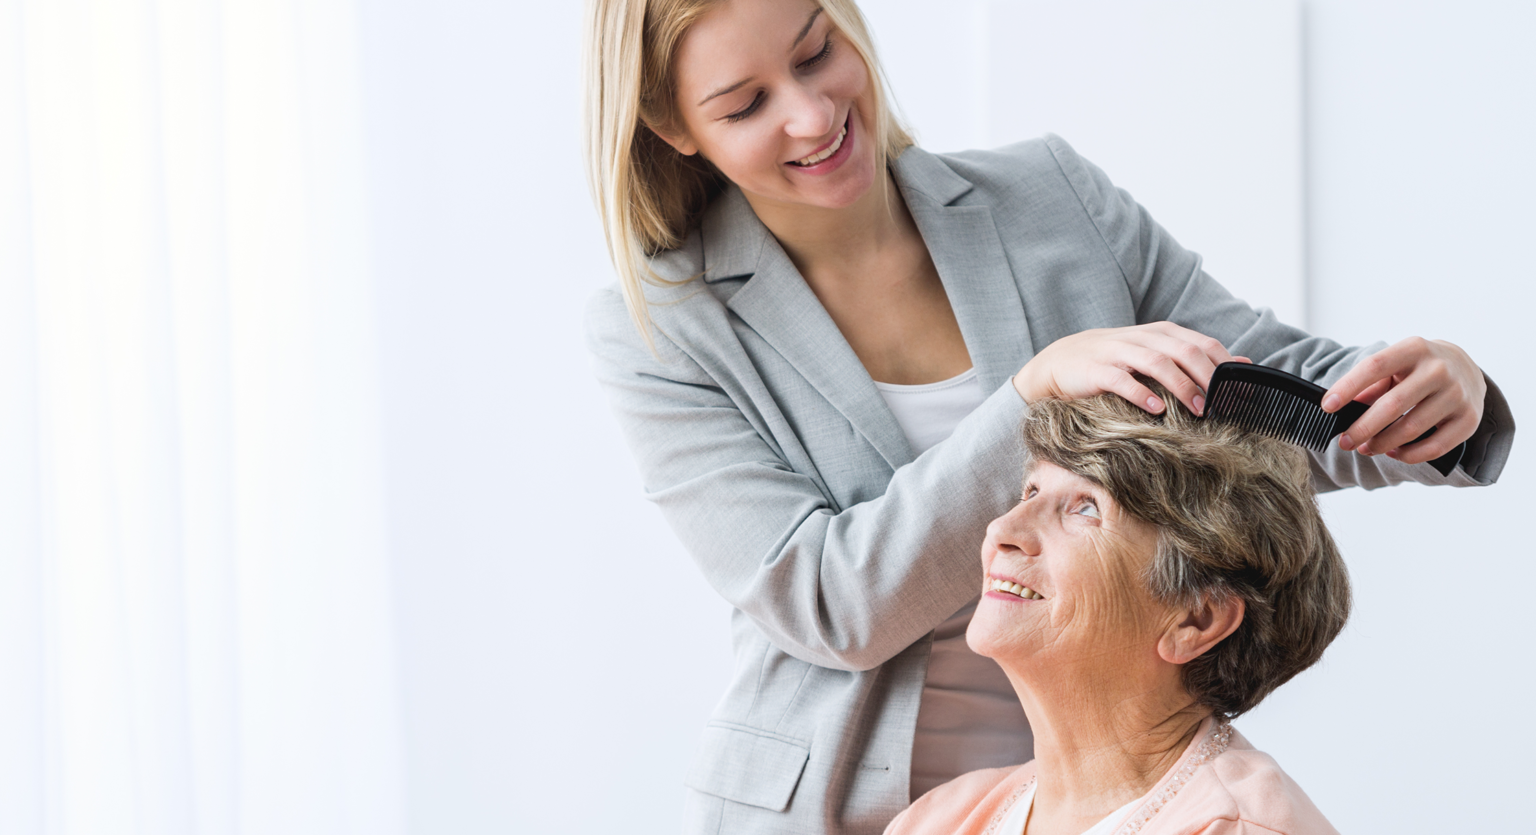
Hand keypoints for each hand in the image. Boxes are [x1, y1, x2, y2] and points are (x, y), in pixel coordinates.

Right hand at [1013, 323, 1244, 415]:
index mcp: (1162, 333)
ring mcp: (1119, 352)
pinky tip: (1156, 409)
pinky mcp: (1097, 370)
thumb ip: (1196, 358)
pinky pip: (1122, 380)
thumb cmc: (1116, 362)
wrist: (1061, 362)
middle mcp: (1143, 338)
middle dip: (1207, 377)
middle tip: (1222, 404)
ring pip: (1157, 362)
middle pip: (1184, 350)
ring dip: (1181, 385)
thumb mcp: (1157, 354)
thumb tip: (1243, 363)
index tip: (1240, 393)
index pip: (1202, 344)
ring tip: (1197, 409)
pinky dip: (1141, 394)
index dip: (1224, 367)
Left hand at [1322, 337, 1485, 464]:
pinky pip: (1434, 447)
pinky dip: (1408, 455)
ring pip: (1412, 428)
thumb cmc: (1418, 368)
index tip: (1327, 406)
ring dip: (1382, 444)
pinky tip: (1392, 452)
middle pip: (1393, 405)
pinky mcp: (1469, 419)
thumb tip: (1342, 406)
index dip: (1348, 387)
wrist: (1465, 367)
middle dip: (1362, 428)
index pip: (1375, 366)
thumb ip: (1370, 384)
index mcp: (1414, 349)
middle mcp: (1439, 369)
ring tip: (1365, 448)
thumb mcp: (1395, 365)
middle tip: (1344, 442)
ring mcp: (1458, 394)